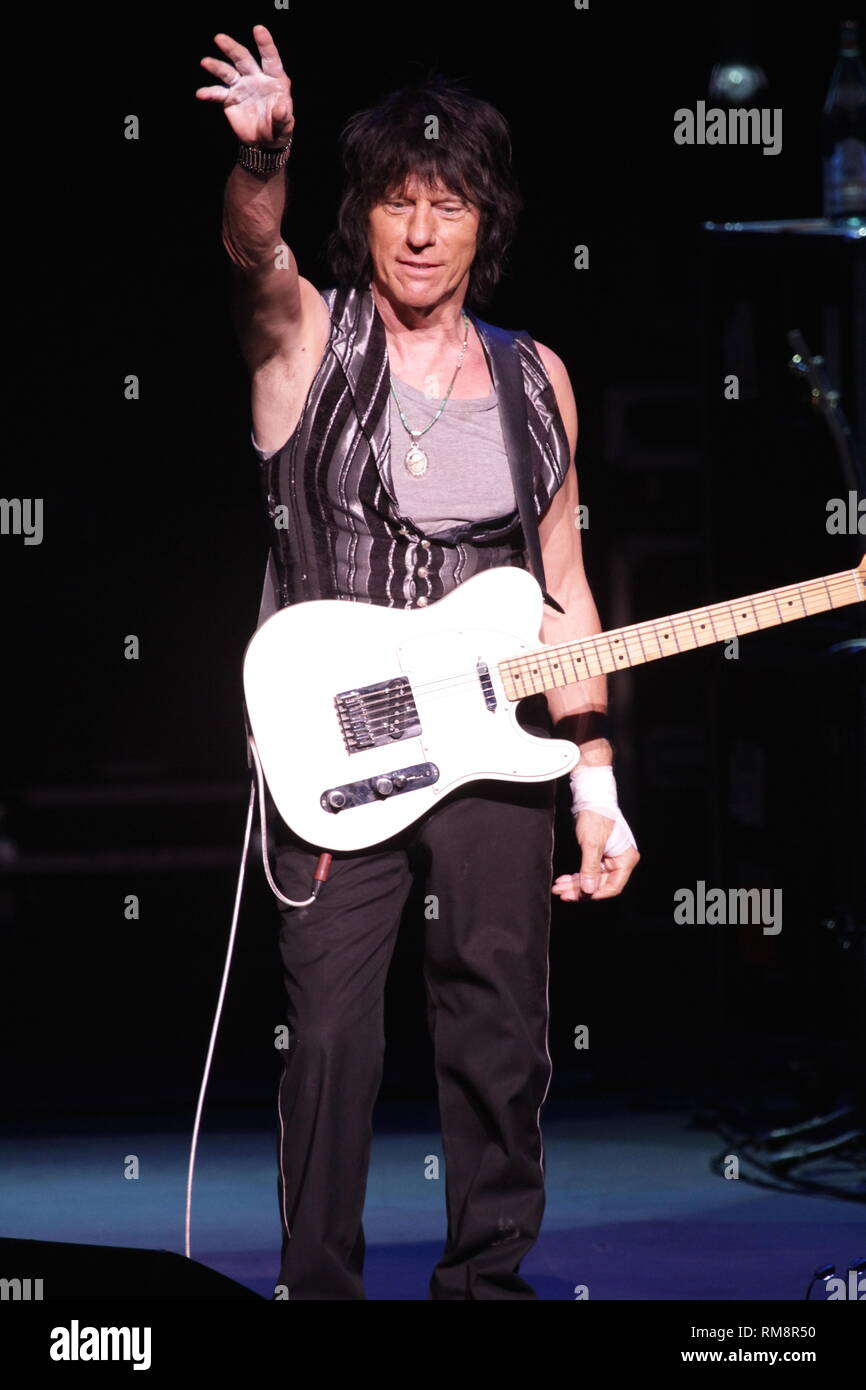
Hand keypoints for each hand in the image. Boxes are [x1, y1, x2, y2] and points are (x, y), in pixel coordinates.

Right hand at [196, 24, 293, 147]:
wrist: (264, 143)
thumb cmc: (278, 130)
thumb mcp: (285, 126)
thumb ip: (283, 117)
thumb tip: (281, 107)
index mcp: (274, 79)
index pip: (270, 59)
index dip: (265, 44)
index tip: (258, 29)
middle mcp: (256, 78)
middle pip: (243, 59)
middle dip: (232, 48)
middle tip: (219, 38)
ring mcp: (241, 86)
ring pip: (228, 72)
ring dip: (216, 66)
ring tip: (205, 62)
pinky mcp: (230, 98)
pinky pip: (218, 93)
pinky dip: (209, 93)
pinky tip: (201, 94)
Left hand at [551, 808, 639, 902]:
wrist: (590, 797)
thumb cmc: (596, 816)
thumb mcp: (591, 843)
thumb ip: (590, 868)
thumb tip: (588, 890)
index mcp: (626, 859)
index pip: (613, 886)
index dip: (596, 893)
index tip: (579, 896)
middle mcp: (620, 861)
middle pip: (600, 884)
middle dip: (579, 889)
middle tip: (562, 893)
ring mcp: (609, 859)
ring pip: (591, 879)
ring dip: (574, 884)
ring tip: (558, 887)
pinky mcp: (598, 855)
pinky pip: (587, 871)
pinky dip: (575, 876)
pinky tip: (563, 880)